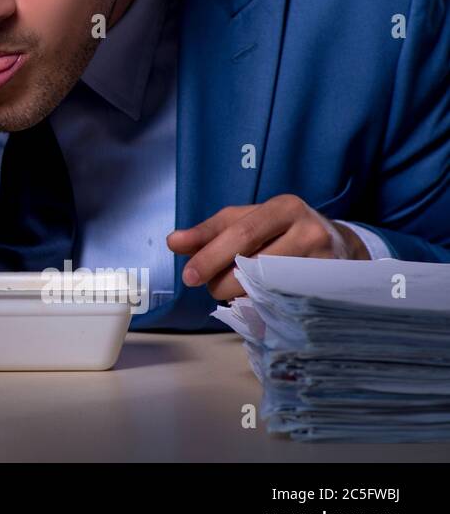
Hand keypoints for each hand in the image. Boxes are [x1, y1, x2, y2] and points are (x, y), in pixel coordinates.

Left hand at [166, 194, 370, 300]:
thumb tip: (174, 242)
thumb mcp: (247, 222)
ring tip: (232, 291)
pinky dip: (263, 306)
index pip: (240, 233)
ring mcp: (325, 261)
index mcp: (284, 207)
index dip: (210, 255)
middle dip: (222, 280)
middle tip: (208, 287)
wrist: (340, 246)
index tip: (188, 275)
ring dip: (241, 294)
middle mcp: (309, 230)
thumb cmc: (281, 231)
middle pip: (254, 262)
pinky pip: (287, 303)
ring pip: (270, 287)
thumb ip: (210, 232)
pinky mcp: (333, 288)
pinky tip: (255, 302)